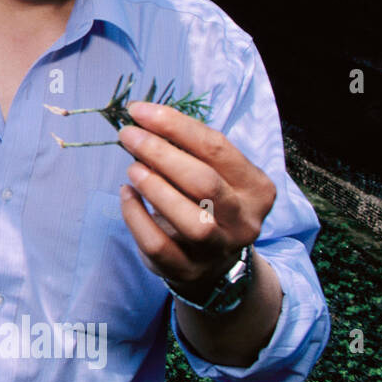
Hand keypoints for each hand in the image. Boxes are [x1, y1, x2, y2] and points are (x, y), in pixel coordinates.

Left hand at [116, 99, 275, 295]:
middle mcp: (244, 221)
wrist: (213, 267)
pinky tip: (126, 195)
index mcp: (256, 188)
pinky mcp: (187, 270)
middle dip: (159, 152)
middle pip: (203, 181)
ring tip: (131, 168)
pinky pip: (157, 243)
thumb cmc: (209, 206)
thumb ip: (188, 151)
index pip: (216, 147)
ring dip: (155, 187)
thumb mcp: (213, 176)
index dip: (174, 125)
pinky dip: (136, 216)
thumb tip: (145, 121)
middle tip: (128, 136)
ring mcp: (217, 250)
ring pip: (189, 220)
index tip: (139, 111)